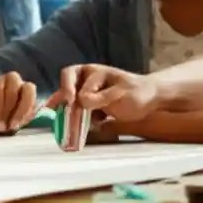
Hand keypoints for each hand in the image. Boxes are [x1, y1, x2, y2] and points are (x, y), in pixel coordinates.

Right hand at [0, 72, 36, 134]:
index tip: (15, 125)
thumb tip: (43, 113)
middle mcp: (13, 82)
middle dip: (7, 106)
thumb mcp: (23, 120)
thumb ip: (29, 116)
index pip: (29, 89)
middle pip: (12, 82)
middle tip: (3, 126)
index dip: (22, 107)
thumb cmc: (12, 119)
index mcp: (26, 89)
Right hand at [46, 64, 160, 122]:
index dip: (67, 87)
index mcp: (93, 73)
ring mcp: (87, 96)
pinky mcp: (90, 109)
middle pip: (65, 89)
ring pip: (69, 103)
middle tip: (51, 111)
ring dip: (65, 113)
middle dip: (59, 101)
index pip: (72, 76)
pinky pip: (77, 114)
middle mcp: (86, 83)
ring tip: (58, 124)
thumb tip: (80, 101)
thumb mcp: (121, 94)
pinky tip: (72, 129)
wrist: (151, 101)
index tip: (70, 100)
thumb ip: (100, 97)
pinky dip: (74, 121)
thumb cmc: (137, 93)